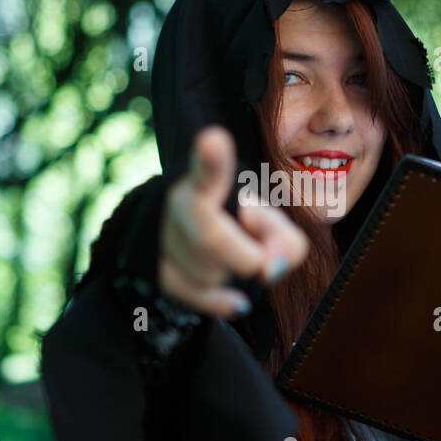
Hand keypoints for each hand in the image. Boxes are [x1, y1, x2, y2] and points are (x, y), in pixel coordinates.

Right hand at [159, 125, 309, 318]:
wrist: (194, 235)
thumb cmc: (238, 223)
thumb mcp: (269, 224)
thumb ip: (284, 242)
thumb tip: (272, 269)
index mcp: (208, 181)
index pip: (208, 170)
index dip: (211, 159)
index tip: (213, 140)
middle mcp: (178, 203)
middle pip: (208, 236)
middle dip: (244, 257)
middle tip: (262, 263)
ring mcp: (162, 236)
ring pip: (203, 271)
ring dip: (231, 275)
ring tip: (233, 259)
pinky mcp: (156, 267)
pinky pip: (192, 294)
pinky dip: (220, 301)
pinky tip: (237, 300)